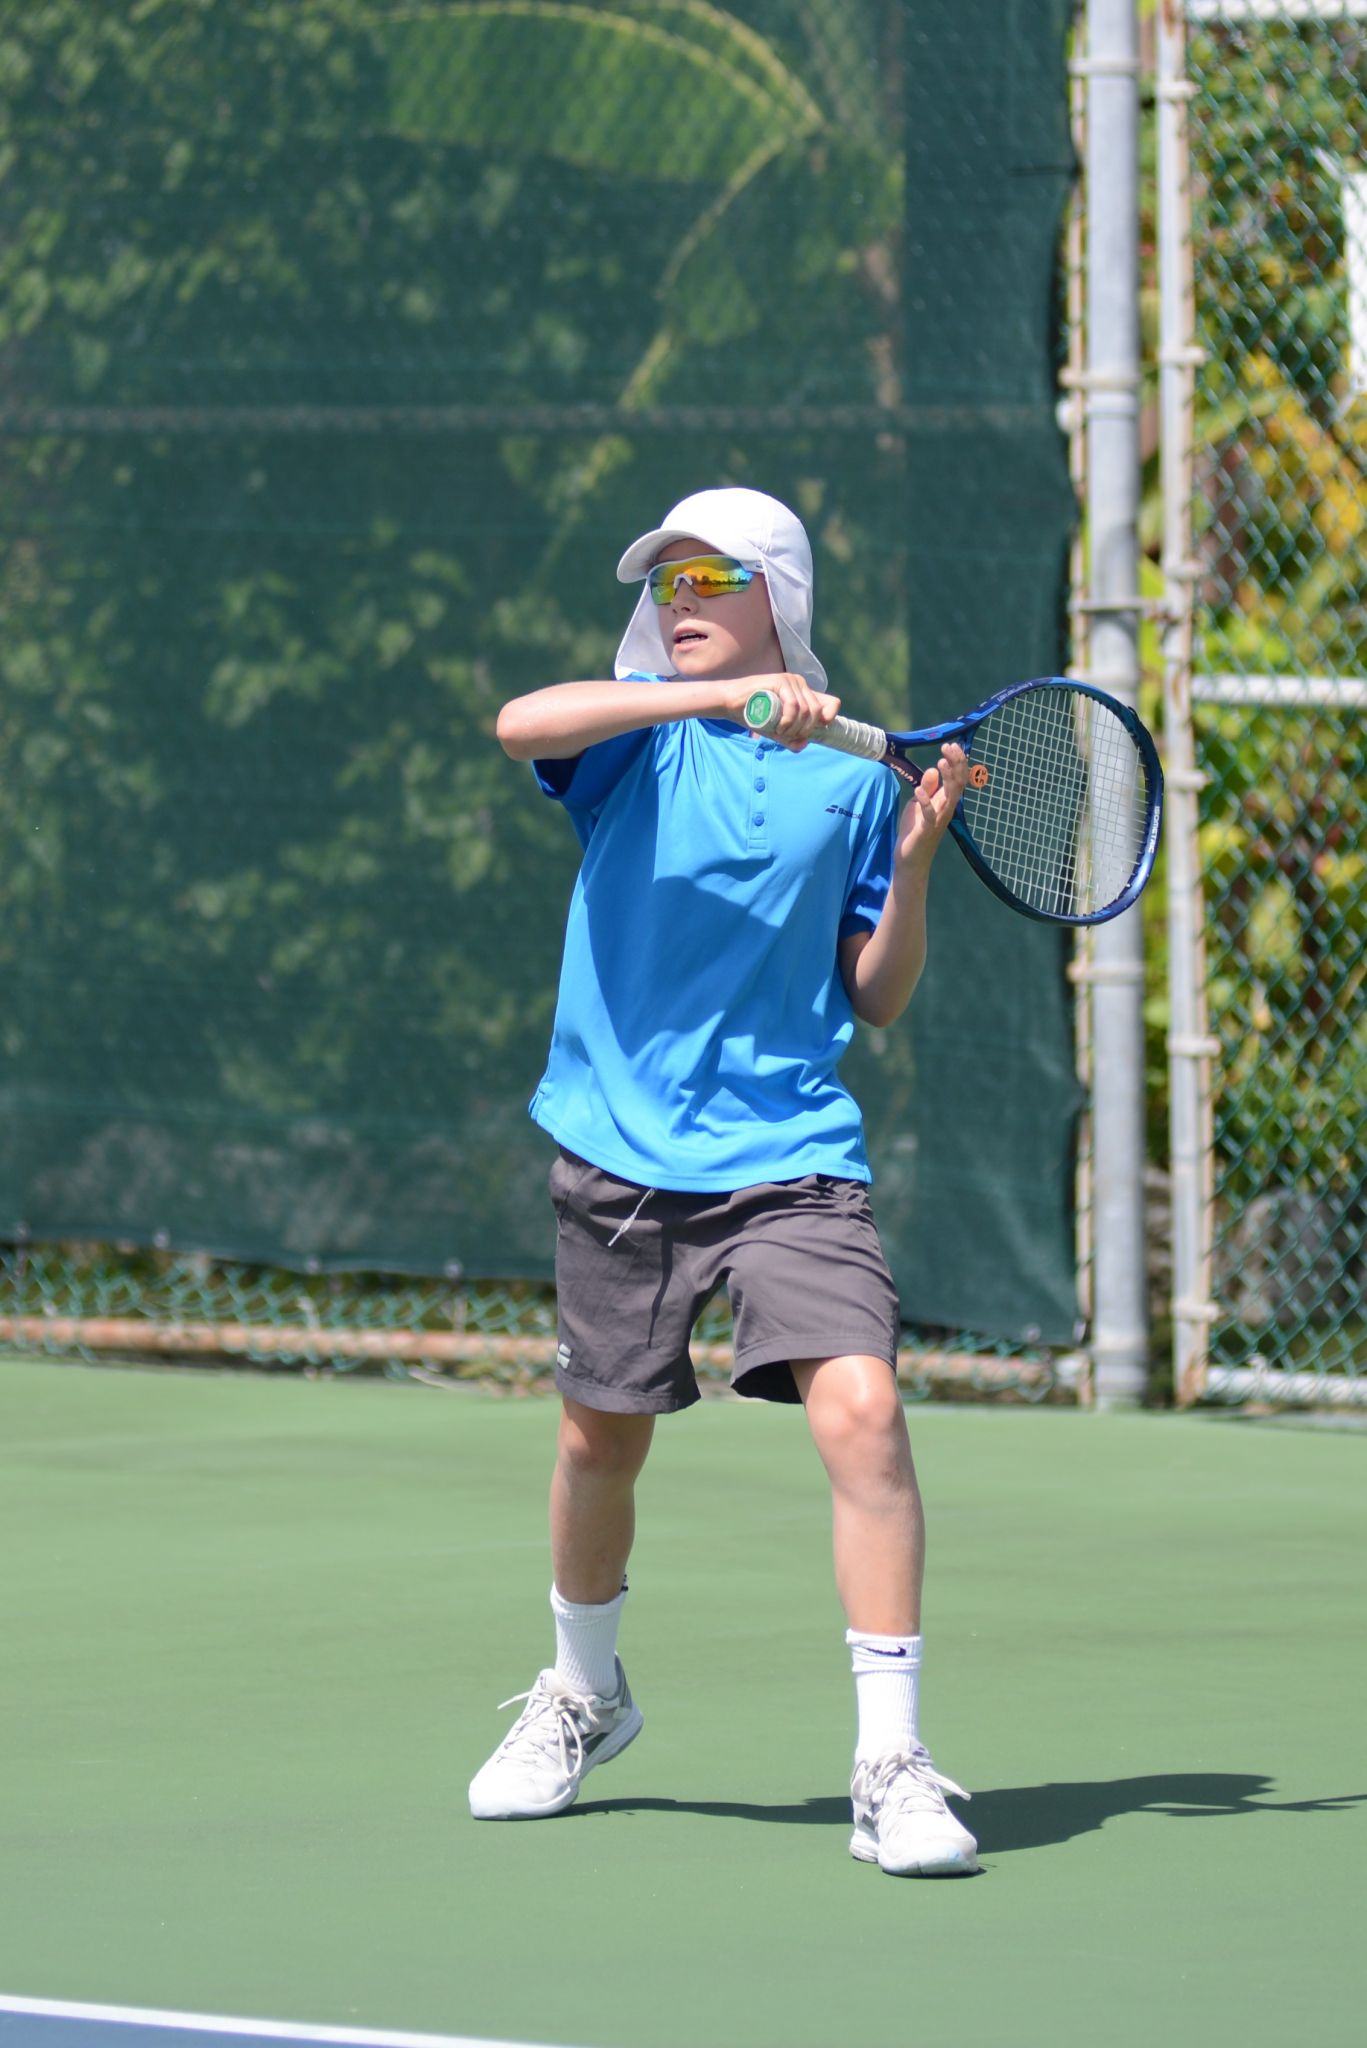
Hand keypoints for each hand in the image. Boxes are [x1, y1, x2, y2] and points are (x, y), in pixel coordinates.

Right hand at [728, 672, 840, 749]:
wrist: (729, 703)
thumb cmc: (753, 715)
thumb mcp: (776, 730)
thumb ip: (790, 739)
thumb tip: (804, 744)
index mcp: (804, 693)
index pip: (832, 703)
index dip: (829, 717)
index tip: (815, 730)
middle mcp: (800, 684)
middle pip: (817, 712)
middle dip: (804, 730)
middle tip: (787, 736)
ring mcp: (791, 681)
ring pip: (806, 710)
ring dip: (794, 728)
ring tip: (779, 732)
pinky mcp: (780, 681)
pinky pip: (794, 705)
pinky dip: (788, 721)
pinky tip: (779, 727)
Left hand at [895, 744, 968, 869]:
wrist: (910, 858)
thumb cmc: (915, 830)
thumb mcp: (919, 803)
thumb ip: (927, 788)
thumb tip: (933, 769)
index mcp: (945, 801)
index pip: (957, 778)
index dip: (957, 761)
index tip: (951, 745)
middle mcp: (946, 809)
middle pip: (958, 783)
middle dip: (956, 764)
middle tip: (949, 747)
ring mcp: (938, 819)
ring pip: (950, 797)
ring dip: (947, 779)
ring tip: (940, 762)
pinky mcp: (927, 830)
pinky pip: (930, 815)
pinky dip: (925, 802)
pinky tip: (918, 790)